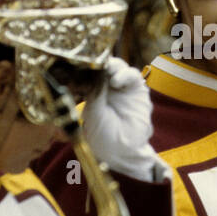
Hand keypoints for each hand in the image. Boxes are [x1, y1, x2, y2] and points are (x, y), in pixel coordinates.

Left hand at [81, 57, 168, 181]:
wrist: (123, 153)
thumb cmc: (103, 137)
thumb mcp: (93, 115)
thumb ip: (95, 93)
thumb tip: (96, 71)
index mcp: (90, 91)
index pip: (88, 71)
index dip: (85, 65)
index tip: (79, 62)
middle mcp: (106, 86)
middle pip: (102, 65)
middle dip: (99, 62)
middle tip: (94, 64)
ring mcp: (122, 87)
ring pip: (118, 66)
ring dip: (112, 66)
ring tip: (107, 72)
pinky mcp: (137, 90)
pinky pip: (132, 75)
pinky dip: (124, 74)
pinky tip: (116, 81)